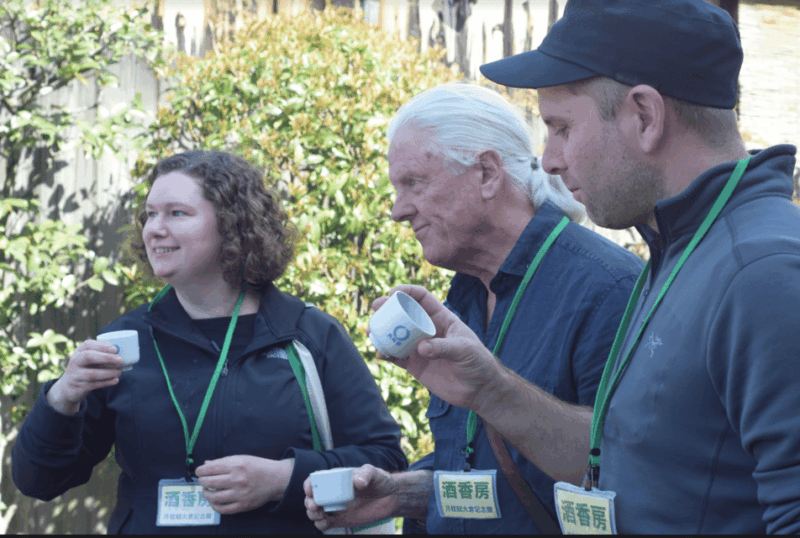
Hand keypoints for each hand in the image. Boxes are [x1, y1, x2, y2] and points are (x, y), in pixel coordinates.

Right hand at [47, 340, 122, 414]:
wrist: (68, 387)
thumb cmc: (85, 369)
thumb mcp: (89, 360)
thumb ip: (102, 355)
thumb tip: (124, 353)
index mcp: (79, 352)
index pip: (87, 345)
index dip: (102, 346)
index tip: (115, 349)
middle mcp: (75, 362)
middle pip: (88, 357)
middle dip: (106, 358)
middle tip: (120, 360)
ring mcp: (76, 375)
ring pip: (92, 374)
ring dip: (109, 373)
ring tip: (119, 372)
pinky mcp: (79, 387)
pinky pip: (94, 385)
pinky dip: (106, 382)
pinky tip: (115, 380)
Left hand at [196, 456, 293, 514]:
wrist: (276, 479)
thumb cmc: (258, 467)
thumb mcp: (242, 458)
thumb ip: (223, 461)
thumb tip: (206, 464)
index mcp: (236, 465)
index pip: (210, 469)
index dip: (201, 471)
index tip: (199, 472)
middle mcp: (237, 479)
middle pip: (210, 482)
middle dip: (201, 481)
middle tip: (202, 481)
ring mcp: (240, 494)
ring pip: (214, 497)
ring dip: (206, 494)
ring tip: (206, 491)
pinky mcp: (243, 505)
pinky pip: (223, 509)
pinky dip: (215, 506)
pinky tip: (214, 501)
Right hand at [303, 464, 396, 531]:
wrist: (390, 497)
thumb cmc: (380, 481)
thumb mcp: (373, 473)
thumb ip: (365, 474)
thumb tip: (357, 482)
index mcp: (336, 478)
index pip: (317, 479)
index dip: (309, 484)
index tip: (310, 490)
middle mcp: (333, 492)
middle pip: (312, 497)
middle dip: (309, 502)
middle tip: (315, 506)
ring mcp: (336, 506)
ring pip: (315, 511)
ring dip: (312, 514)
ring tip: (320, 515)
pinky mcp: (340, 520)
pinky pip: (325, 524)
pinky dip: (320, 525)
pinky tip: (325, 523)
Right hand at [371, 285, 503, 410]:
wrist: (479, 390)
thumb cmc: (478, 362)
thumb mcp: (465, 350)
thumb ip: (444, 347)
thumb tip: (420, 348)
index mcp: (441, 318)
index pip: (421, 298)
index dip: (407, 292)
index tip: (393, 293)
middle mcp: (427, 330)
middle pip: (403, 314)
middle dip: (387, 309)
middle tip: (375, 309)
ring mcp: (419, 347)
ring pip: (395, 335)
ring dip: (381, 332)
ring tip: (372, 333)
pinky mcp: (414, 365)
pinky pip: (396, 356)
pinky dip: (386, 353)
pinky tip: (381, 353)